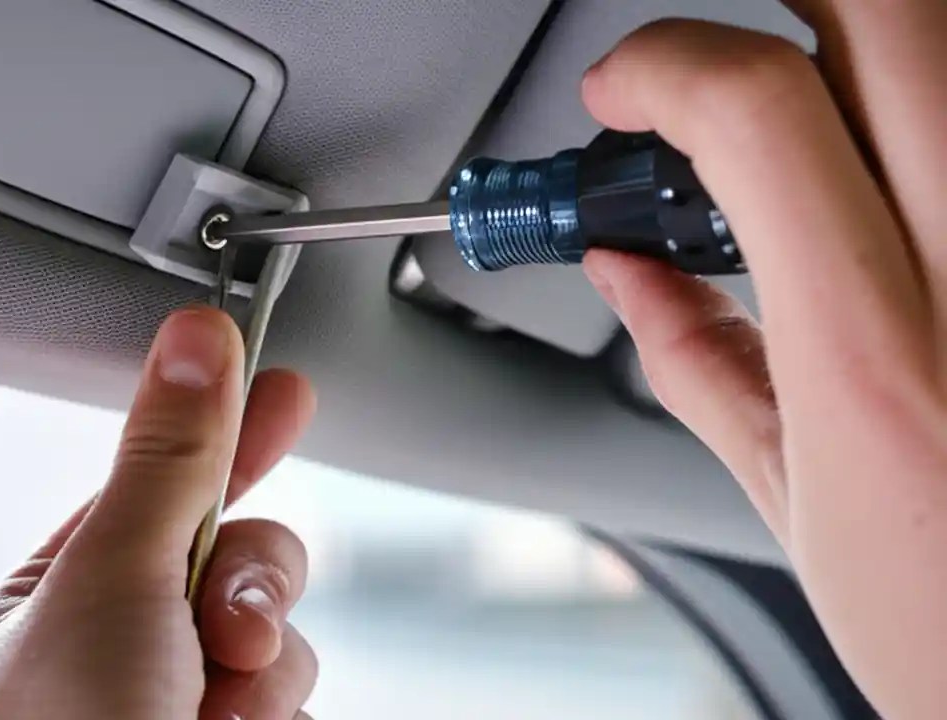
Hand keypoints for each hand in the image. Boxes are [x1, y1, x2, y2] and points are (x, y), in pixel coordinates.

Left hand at [0, 308, 318, 719]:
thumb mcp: (110, 585)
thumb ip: (166, 462)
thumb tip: (193, 343)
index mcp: (47, 607)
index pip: (152, 488)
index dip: (223, 433)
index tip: (283, 386)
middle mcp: (110, 653)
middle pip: (227, 554)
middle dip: (248, 584)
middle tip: (228, 625)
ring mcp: (172, 703)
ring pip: (270, 630)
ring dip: (260, 665)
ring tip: (215, 715)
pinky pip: (286, 689)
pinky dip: (271, 709)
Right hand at [580, 5, 946, 718]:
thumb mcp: (792, 505)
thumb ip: (697, 362)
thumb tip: (625, 270)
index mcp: (871, 357)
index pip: (756, 110)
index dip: (662, 65)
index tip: (622, 91)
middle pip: (894, 12)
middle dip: (783, 0)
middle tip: (723, 56)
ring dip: (869, 50)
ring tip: (809, 121)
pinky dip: (929, 129)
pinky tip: (901, 187)